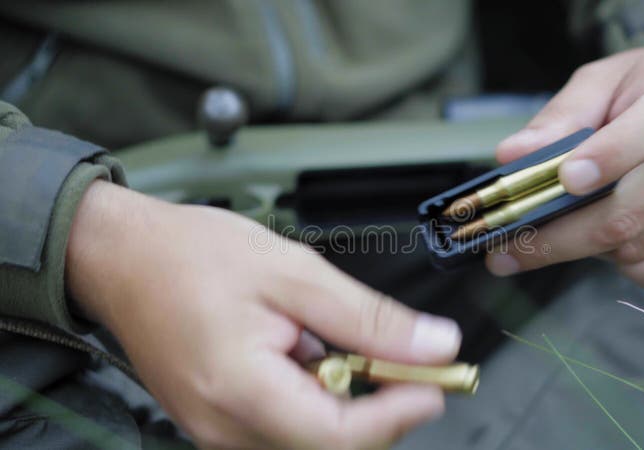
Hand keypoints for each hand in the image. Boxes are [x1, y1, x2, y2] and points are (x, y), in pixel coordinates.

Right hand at [66, 181, 460, 448]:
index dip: (398, 415)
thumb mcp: (293, 272)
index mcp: (239, 390)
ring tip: (328, 339)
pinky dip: (312, 396)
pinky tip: (302, 352)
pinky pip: (282, 426)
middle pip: (328, 446)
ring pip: (308, 440)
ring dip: (343, 400)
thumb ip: (368, 318)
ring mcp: (215, 429)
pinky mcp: (215, 420)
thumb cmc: (191, 255)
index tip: (436, 384)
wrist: (122, 256)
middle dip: (376, 408)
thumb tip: (433, 346)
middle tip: (399, 358)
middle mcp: (223, 427)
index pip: (339, 437)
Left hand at [486, 35, 643, 291]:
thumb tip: (512, 157)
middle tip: (506, 248)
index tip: (563, 180)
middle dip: (556, 238)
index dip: (607, 159)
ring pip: (636, 248)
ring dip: (583, 249)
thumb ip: (559, 116)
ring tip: (557, 231)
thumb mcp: (603, 80)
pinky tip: (609, 242)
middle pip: (627, 213)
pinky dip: (626, 267)